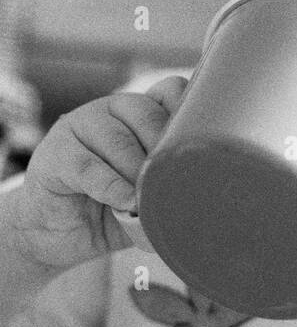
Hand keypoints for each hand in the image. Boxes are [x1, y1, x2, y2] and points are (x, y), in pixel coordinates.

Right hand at [10, 76, 188, 271]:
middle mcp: (112, 110)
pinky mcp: (56, 153)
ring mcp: (80, 126)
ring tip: (147, 201)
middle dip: (165, 152)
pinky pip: (88, 167)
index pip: (171, 91)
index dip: (188, 114)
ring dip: (138, 173)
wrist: (56, 234)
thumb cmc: (111, 211)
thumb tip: (210, 193)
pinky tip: (124, 204)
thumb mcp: (149, 196)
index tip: (200, 147)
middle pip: (148, 115)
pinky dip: (111, 187)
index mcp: (140, 112)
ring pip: (119, 140)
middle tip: (173, 185)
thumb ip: (174, 183)